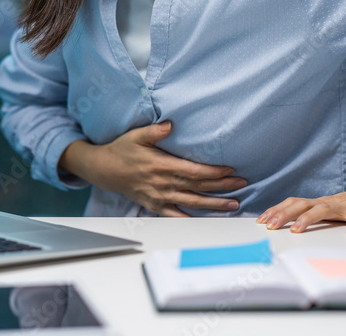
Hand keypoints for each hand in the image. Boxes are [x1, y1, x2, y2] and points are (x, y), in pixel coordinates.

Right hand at [59, 121, 245, 216]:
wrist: (104, 170)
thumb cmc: (122, 150)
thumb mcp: (136, 135)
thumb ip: (155, 130)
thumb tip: (171, 125)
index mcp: (160, 165)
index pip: (192, 171)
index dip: (212, 172)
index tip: (230, 170)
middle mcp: (162, 184)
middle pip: (197, 187)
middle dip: (221, 187)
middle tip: (241, 185)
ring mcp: (159, 197)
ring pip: (192, 203)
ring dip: (214, 205)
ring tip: (234, 204)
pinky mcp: (155, 206)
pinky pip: (176, 216)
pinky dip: (193, 220)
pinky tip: (209, 221)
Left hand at [255, 178, 345, 234]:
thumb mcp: (332, 210)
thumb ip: (316, 216)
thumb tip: (291, 225)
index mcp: (321, 203)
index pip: (294, 203)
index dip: (277, 210)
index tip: (261, 220)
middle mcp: (331, 202)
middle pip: (303, 205)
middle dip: (284, 215)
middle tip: (270, 225)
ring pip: (325, 209)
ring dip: (309, 219)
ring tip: (297, 229)